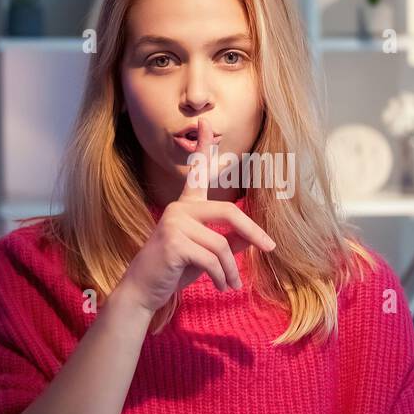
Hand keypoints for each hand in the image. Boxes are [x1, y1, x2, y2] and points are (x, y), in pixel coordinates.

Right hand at [122, 114, 275, 314]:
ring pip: (222, 244)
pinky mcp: (173, 242)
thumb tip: (254, 238)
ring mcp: (174, 224)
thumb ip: (228, 242)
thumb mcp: (205, 255)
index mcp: (185, 206)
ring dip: (232, 269)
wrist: (143, 290)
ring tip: (232, 285)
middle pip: (228, 212)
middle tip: (270, 247)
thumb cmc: (174, 271)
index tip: (207, 123)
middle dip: (253, 231)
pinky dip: (222, 276)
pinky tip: (222, 287)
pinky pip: (212, 258)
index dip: (204, 148)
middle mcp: (178, 209)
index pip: (197, 173)